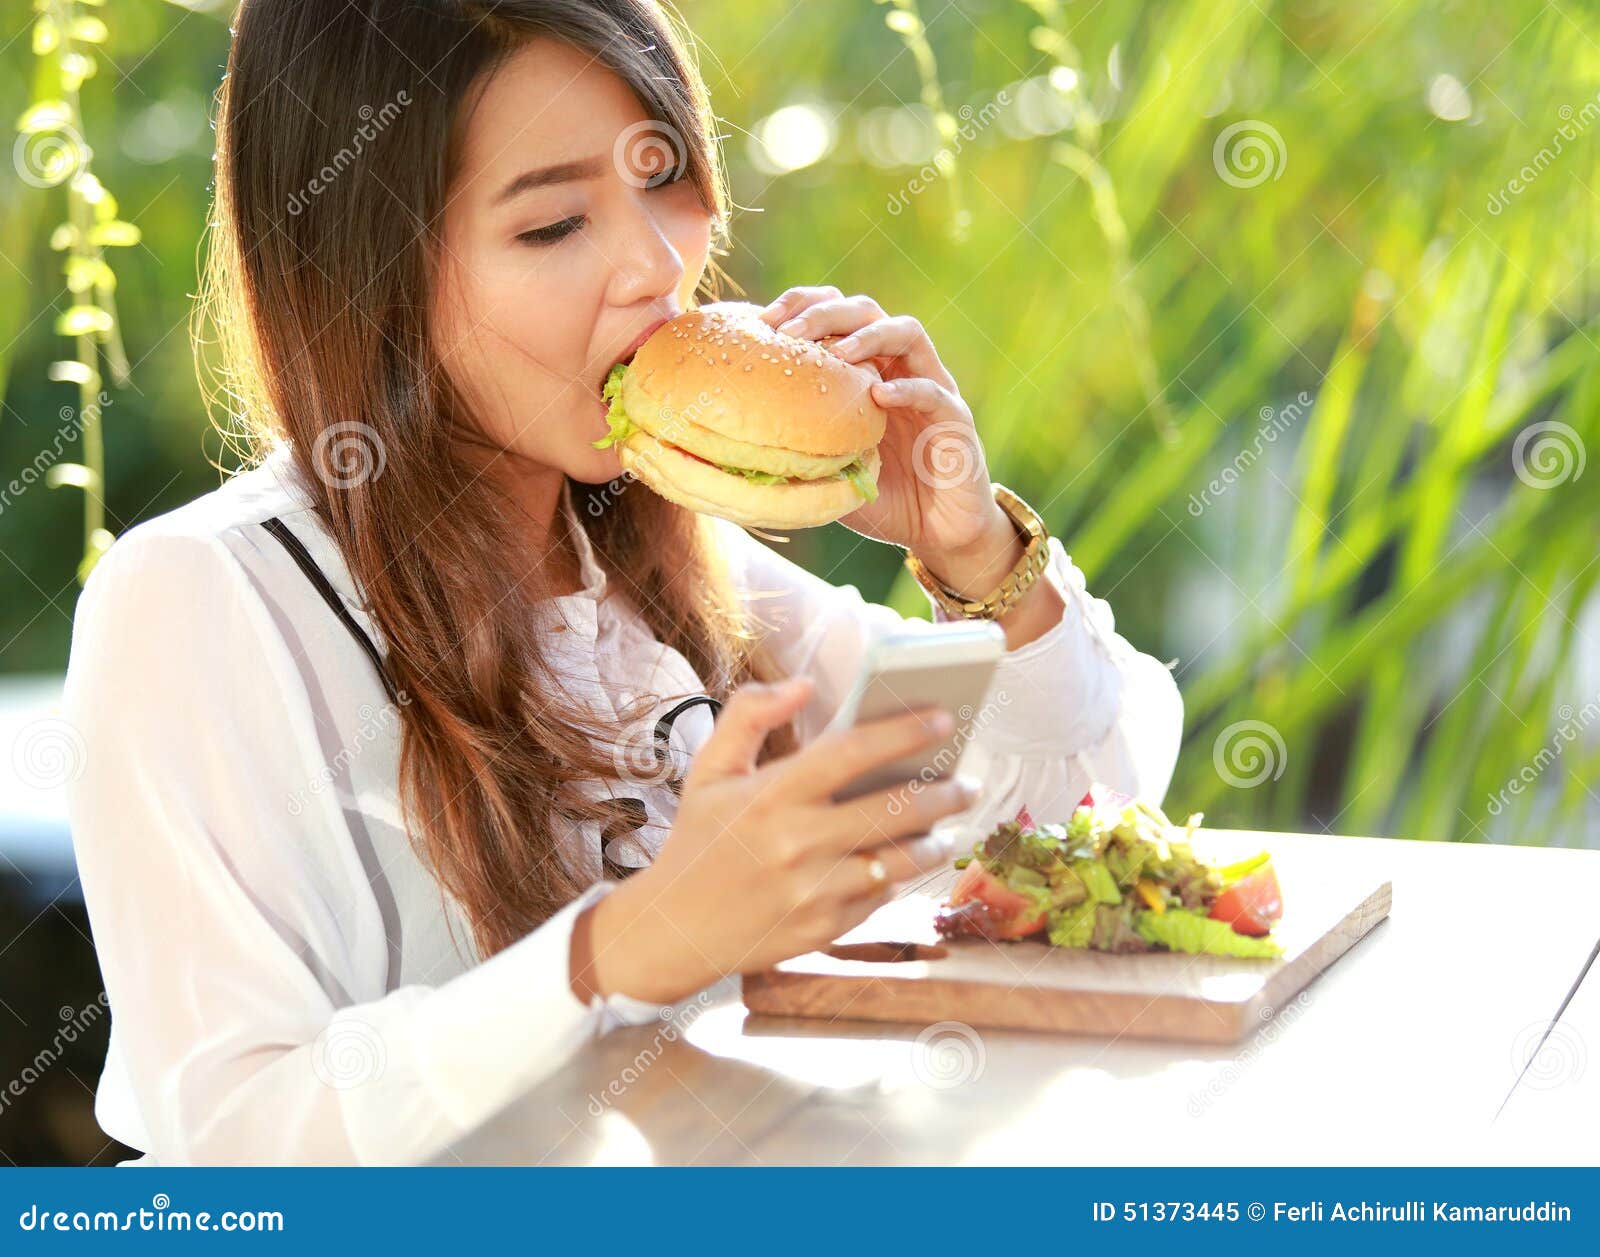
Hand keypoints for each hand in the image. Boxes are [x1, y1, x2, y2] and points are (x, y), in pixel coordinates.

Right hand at [572, 677, 980, 1005]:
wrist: (673, 930)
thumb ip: (748, 714)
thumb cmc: (698, 840)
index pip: (850, 752)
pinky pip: (882, 897)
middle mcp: (795, 843)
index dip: (903, 732)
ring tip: (950, 824)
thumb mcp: (709, 770)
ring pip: (901, 860)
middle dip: (943, 792)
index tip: (944, 718)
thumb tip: (804, 685)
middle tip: (966, 780)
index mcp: (769, 795)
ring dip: (936, 839)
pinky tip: (909, 862)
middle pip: (892, 809)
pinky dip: (901, 877)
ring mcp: (812, 891)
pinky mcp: (823, 929)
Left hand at [758, 286, 1019, 593]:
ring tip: (839, 353)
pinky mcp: (954, 418)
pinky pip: (933, 391)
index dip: (800, 306)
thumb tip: (730, 456)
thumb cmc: (882, 500)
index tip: (762, 322)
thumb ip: (798, 453)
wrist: (937, 534)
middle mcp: (897, 369)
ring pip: (906, 332)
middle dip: (825, 313)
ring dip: (868, 335)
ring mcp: (929, 388)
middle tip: (789, 332)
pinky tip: (880, 396)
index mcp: (865, 372)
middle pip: (866, 311)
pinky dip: (908, 388)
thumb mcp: (830, 473)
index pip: (835, 316)